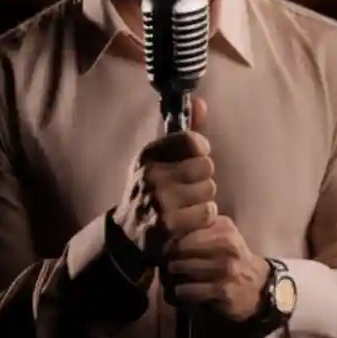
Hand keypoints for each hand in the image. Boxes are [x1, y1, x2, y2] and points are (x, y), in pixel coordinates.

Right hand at [112, 98, 216, 260]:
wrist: (127, 235)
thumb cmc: (150, 191)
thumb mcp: (158, 160)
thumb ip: (184, 132)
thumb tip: (201, 102)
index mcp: (148, 154)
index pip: (191, 140)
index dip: (200, 149)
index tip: (194, 158)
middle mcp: (151, 175)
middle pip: (206, 166)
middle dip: (203, 178)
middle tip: (189, 188)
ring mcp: (159, 202)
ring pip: (209, 190)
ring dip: (204, 199)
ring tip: (187, 205)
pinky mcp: (169, 226)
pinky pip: (207, 212)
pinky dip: (204, 218)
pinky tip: (190, 220)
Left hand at [166, 214, 271, 321]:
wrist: (256, 284)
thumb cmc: (232, 256)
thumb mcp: (223, 233)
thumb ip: (200, 225)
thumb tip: (168, 225)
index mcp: (225, 227)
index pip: (187, 226)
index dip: (172, 235)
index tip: (167, 242)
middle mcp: (228, 245)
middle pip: (182, 247)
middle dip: (171, 254)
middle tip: (167, 259)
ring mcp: (227, 269)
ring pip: (184, 267)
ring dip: (175, 272)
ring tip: (173, 273)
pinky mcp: (223, 291)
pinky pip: (190, 289)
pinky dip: (182, 290)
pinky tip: (181, 289)